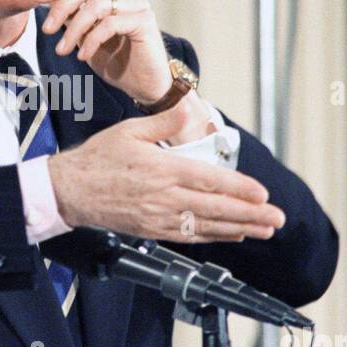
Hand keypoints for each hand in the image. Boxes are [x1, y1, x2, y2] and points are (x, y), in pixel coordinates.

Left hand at [38, 0, 172, 103]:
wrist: (146, 87)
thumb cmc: (118, 64)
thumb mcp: (86, 40)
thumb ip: (73, 21)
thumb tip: (47, 4)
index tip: (36, 0)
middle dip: (61, 7)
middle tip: (46, 30)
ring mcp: (137, 6)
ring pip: (97, 4)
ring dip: (74, 28)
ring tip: (63, 50)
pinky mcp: (145, 21)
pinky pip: (110, 24)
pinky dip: (91, 40)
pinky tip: (83, 56)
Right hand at [46, 102, 285, 241]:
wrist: (69, 190)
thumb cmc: (98, 158)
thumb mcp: (129, 130)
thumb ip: (163, 123)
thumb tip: (189, 110)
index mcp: (161, 169)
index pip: (209, 180)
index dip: (239, 190)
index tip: (263, 195)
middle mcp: (163, 197)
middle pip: (215, 208)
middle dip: (250, 215)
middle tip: (277, 219)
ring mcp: (158, 217)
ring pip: (206, 226)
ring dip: (239, 228)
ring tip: (264, 230)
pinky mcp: (152, 230)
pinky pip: (189, 236)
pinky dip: (214, 236)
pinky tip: (232, 234)